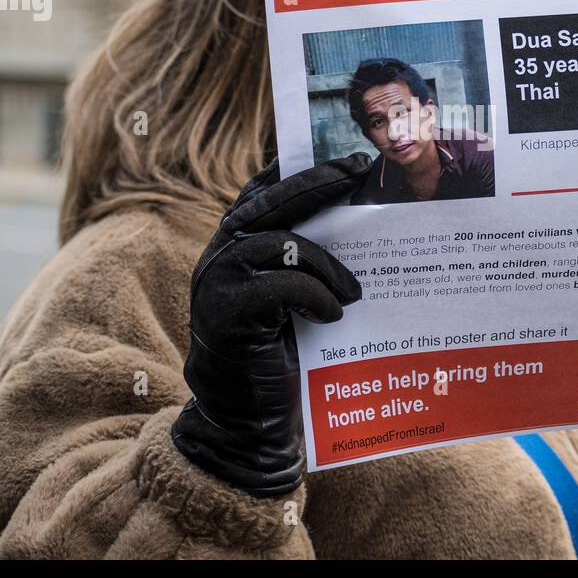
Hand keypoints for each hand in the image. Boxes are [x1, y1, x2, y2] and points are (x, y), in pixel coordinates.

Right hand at [171, 154, 370, 495]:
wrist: (244, 422)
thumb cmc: (276, 358)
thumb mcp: (290, 299)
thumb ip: (301, 262)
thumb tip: (353, 223)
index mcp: (233, 247)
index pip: (261, 191)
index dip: (296, 169)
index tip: (338, 155)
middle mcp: (220, 256)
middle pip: (272, 202)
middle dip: (319, 181)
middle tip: (359, 169)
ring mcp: (218, 281)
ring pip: (282, 244)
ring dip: (328, 266)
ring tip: (355, 292)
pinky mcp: (227, 312)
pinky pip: (283, 286)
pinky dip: (316, 297)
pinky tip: (334, 316)